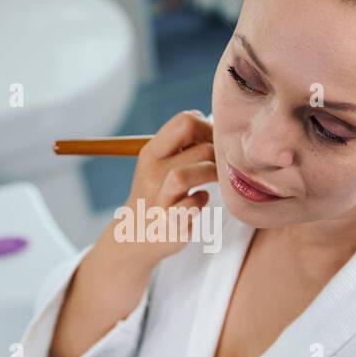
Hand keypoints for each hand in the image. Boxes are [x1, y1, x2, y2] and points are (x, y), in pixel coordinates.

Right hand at [112, 109, 215, 264]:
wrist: (134, 235)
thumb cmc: (158, 194)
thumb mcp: (159, 164)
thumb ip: (183, 145)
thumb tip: (216, 124)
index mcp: (152, 152)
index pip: (185, 121)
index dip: (209, 128)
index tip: (214, 144)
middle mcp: (152, 172)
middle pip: (198, 148)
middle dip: (218, 154)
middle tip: (221, 165)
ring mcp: (158, 199)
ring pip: (183, 176)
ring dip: (210, 175)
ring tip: (214, 181)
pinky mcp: (169, 223)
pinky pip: (190, 207)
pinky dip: (200, 202)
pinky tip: (200, 201)